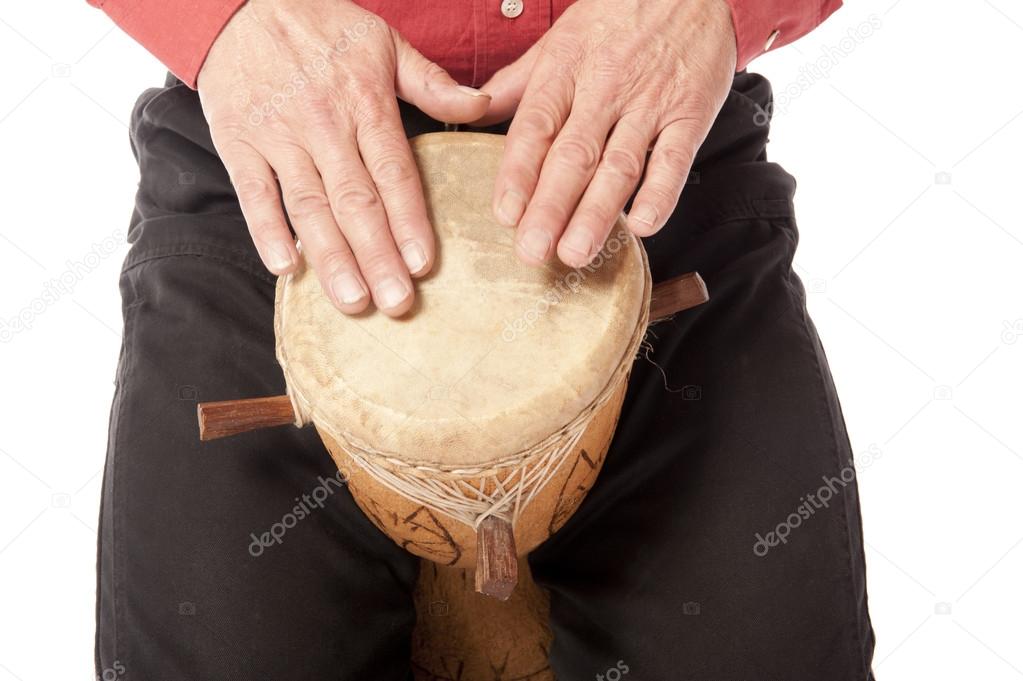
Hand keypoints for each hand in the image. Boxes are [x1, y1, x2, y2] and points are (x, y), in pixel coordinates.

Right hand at [198, 0, 490, 314]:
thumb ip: (432, 83)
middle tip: (396, 303)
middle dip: (377, 256)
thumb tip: (483, 105)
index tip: (422, 265)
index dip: (409, 220)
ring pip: (308, 206)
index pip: (393, 172)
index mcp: (365, 104)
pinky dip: (267, 231)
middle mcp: (324, 126)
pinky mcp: (238, 142)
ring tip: (353, 301)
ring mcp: (278, 136)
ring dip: (331, 257)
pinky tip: (287, 270)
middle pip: (355, 201)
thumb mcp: (384, 42)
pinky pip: (253, 193)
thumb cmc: (321, 26)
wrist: (240, 2)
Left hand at [477, 0, 736, 267]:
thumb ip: (519, 83)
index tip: (505, 214)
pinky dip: (660, 194)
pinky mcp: (691, 112)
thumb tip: (473, 112)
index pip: (535, 127)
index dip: (519, 173)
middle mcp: (605, 89)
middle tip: (533, 250)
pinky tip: (642, 226)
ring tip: (576, 252)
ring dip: (597, 213)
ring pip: (619, 164)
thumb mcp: (560, 39)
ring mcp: (650, 102)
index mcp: (565, 70)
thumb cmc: (619, 14)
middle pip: (573, 155)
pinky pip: (675, 159)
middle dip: (551, 207)